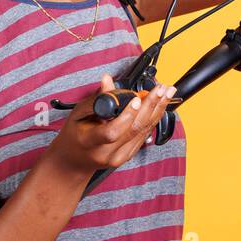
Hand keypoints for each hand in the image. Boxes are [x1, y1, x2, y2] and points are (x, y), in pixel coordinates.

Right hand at [46, 74, 174, 177]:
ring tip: (166, 93)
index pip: (113, 131)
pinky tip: (160, 105)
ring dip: (157, 109)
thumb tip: (108, 79)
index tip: (136, 99)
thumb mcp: (78, 114)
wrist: (74, 162)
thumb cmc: (74, 136)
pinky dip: (153, 118)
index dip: (127, 115)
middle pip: (134, 129)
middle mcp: (107, 152)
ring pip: (143, 131)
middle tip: (160, 89)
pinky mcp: (128, 156)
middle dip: (150, 105)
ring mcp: (119, 156)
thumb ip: (96, 99)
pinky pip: (144, 135)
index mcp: (91, 142)